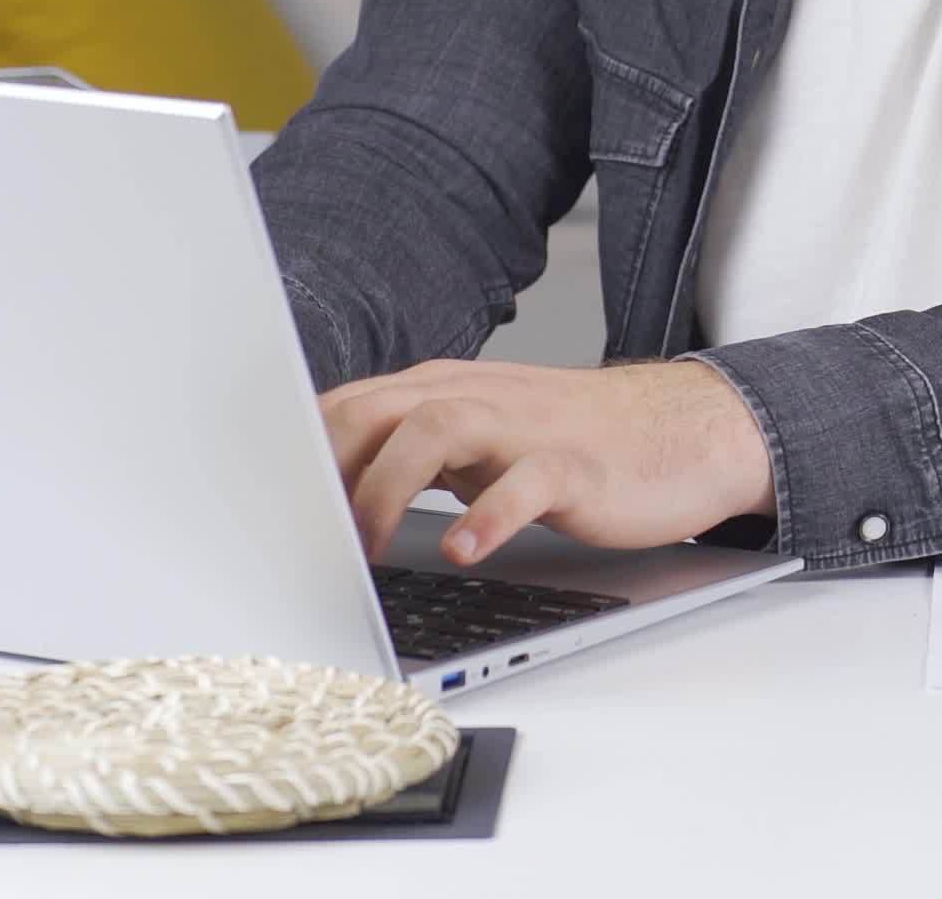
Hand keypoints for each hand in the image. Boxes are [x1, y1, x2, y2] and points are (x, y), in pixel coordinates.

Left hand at [318, 358, 774, 566]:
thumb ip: (412, 455)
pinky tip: (462, 549)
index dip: (296, 453)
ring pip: (433, 430)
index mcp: (443, 392)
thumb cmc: (571, 443)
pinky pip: (524, 484)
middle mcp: (475, 397)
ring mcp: (524, 428)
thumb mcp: (479, 442)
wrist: (681, 432)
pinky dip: (486, 516)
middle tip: (299, 534)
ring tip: (363, 547)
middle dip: (324, 467)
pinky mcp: (574, 465)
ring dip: (384, 487)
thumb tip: (333, 497)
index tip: (260, 507)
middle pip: (374, 410)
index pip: (346, 407)